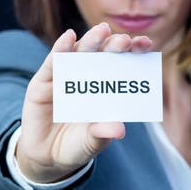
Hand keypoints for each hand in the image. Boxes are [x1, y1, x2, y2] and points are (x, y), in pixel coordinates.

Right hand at [16, 22, 152, 182]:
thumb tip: (120, 130)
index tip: (146, 44)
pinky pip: (53, 62)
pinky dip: (60, 48)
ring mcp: (65, 77)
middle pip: (102, 55)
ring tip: (102, 31)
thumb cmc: (76, 146)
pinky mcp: (43, 82)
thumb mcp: (91, 142)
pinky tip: (69, 37)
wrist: (47, 158)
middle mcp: (87, 78)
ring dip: (90, 41)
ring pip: (79, 54)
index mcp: (105, 89)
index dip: (132, 52)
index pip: (122, 65)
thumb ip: (103, 133)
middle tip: (125, 40)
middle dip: (114, 45)